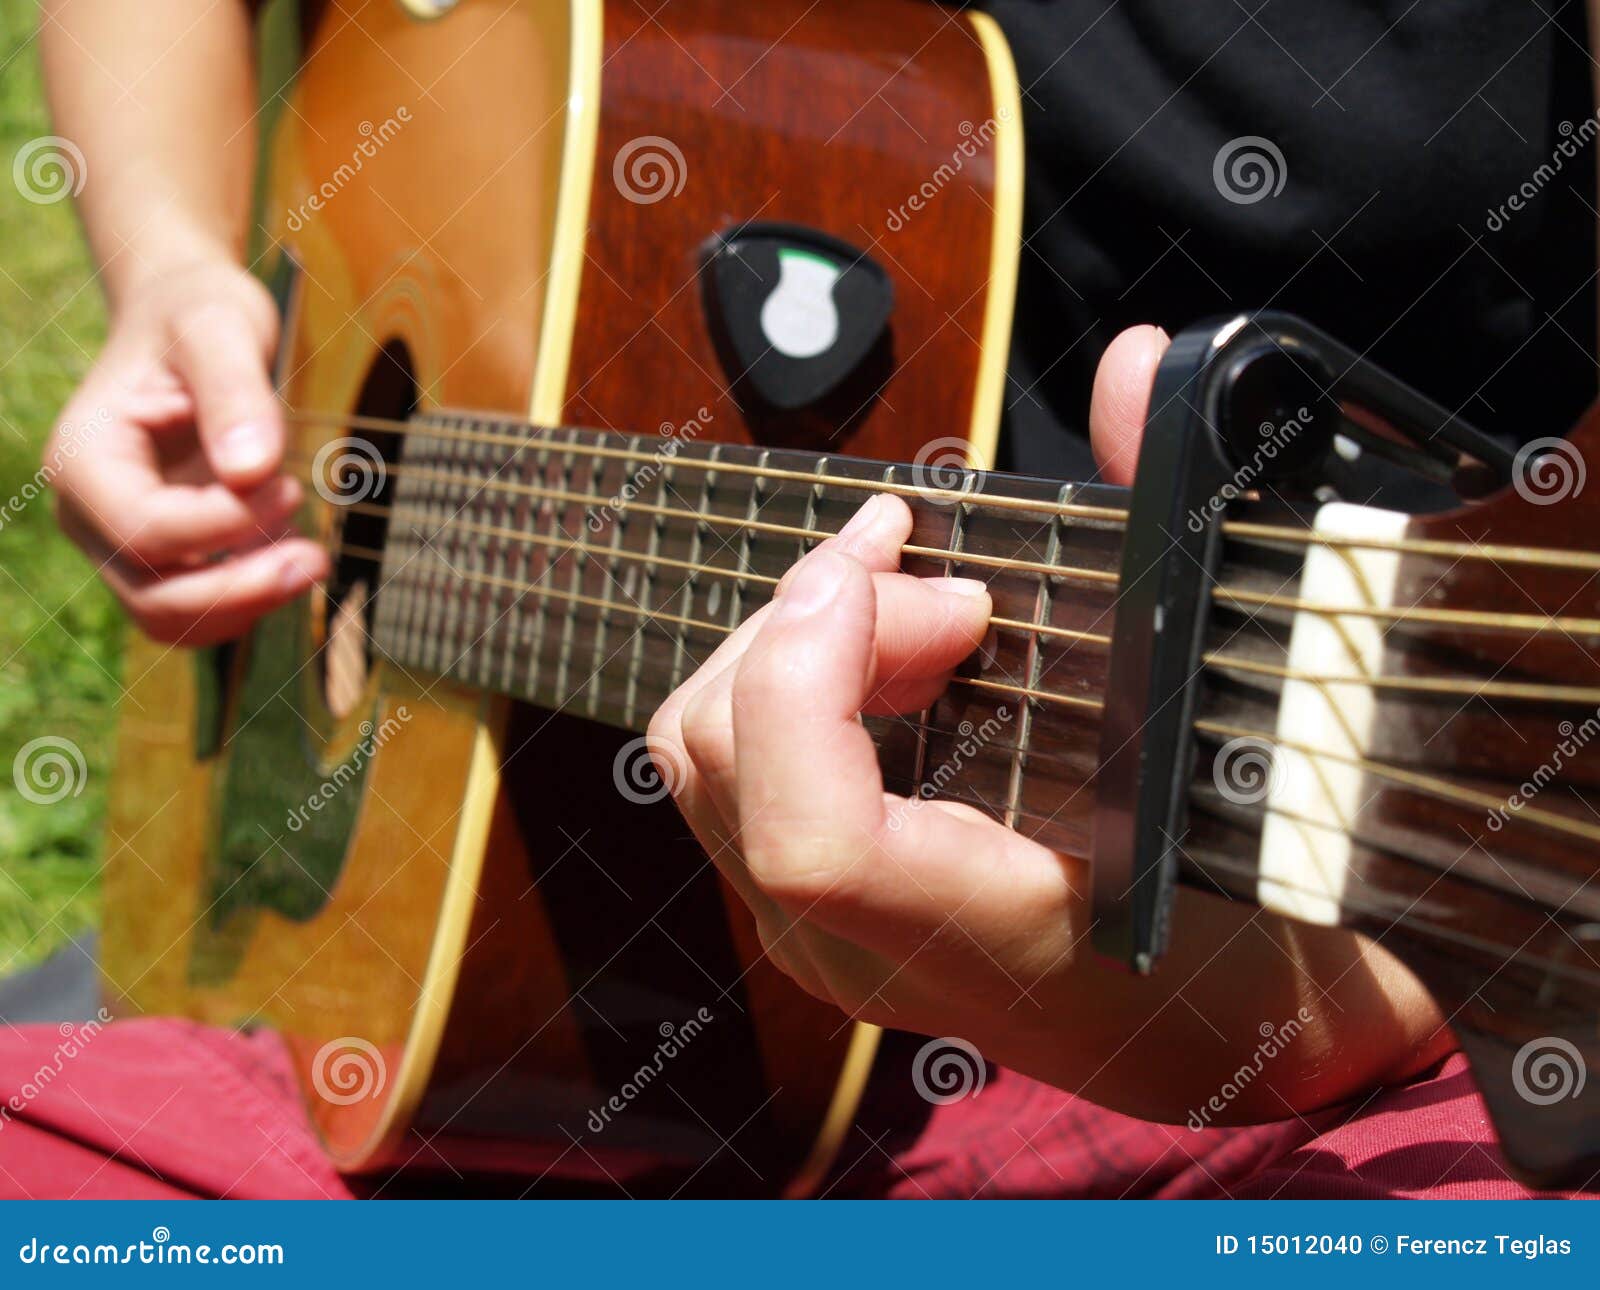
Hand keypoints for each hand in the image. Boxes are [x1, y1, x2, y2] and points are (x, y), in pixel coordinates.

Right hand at [49, 258, 327, 645]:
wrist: (187, 319)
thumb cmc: (198, 315)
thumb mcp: (220, 326)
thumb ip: (236, 393)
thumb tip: (253, 470)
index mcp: (84, 457)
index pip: (146, 529)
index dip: (224, 526)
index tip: (286, 484)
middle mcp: (89, 511)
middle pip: (153, 595)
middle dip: (239, 589)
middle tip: (316, 557)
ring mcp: (120, 540)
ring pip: (172, 617)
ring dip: (247, 603)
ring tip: (310, 557)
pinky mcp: (161, 554)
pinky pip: (198, 608)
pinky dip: (248, 597)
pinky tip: (289, 552)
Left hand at [650, 326, 1448, 1123]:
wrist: (1231, 1050)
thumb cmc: (1258, 925)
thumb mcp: (1251, 761)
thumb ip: (1179, 555)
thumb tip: (1135, 366)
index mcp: (973, 941)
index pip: (809, 836)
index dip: (811, 666)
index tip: (899, 552)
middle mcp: (862, 950)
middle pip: (718, 755)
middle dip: (812, 617)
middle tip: (949, 581)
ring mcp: (820, 935)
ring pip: (702, 755)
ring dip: (794, 639)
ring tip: (922, 608)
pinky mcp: (810, 908)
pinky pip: (734, 769)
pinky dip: (791, 677)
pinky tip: (895, 653)